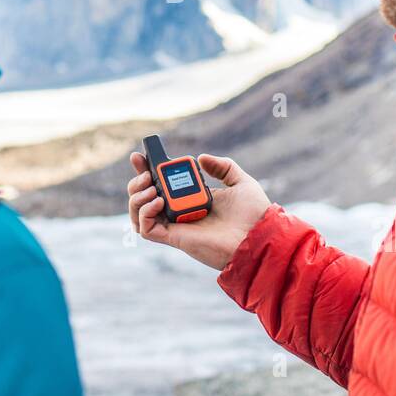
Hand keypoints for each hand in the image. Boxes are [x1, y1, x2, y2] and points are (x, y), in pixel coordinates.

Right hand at [127, 151, 271, 270]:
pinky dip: (144, 213)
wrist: (260, 236)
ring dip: (137, 198)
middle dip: (136, 182)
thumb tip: (201, 158)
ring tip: (152, 189)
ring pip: (139, 214)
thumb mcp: (240, 182)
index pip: (161, 184)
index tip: (139, 156)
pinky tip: (158, 202)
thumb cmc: (254, 214)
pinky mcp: (175, 239)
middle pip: (143, 198)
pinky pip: (146, 230)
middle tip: (147, 174)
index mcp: (191, 198)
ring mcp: (175, 226)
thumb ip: (223, 166)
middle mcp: (179, 212)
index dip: (145, 170)